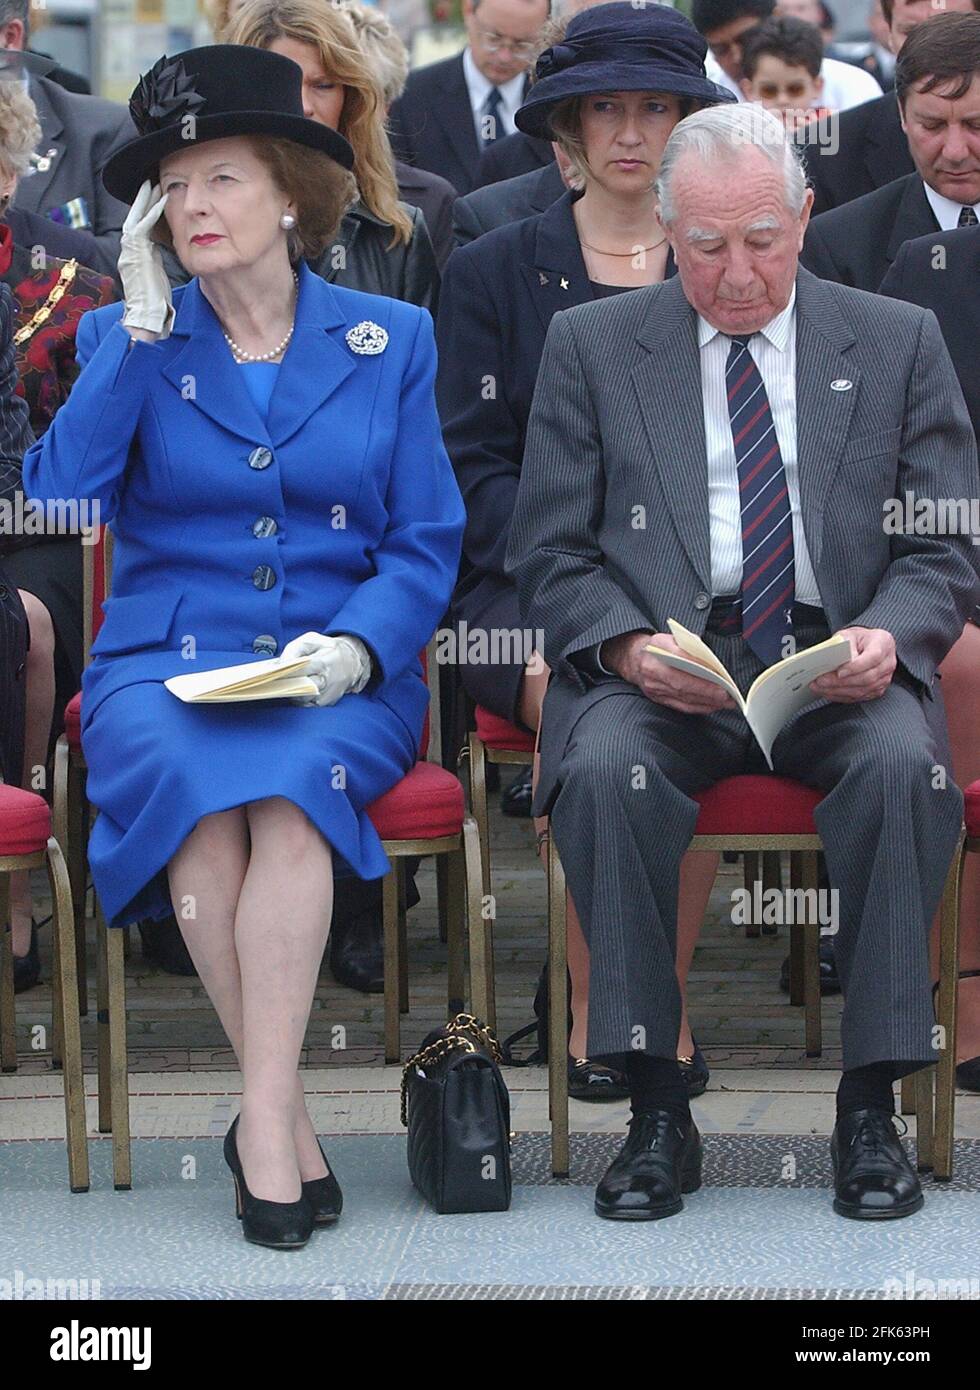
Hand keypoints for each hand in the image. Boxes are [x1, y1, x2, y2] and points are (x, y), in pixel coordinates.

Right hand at [118, 180, 174, 339]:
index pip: (139, 227)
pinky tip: (162, 200)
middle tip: (151, 182)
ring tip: (155, 185)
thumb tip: (159, 251)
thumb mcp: (155, 275)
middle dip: (142, 200)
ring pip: (136, 218)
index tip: (154, 198)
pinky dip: (153, 212)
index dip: (146, 212)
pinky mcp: (136, 253)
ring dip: (146, 201)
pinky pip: (144, 226)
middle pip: (134, 218)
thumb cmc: (154, 303)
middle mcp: (128, 251)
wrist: (145, 317)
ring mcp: (130, 251)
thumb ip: (155, 260)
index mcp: (133, 256)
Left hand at [280, 631, 372, 706]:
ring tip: (285, 685)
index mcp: (324, 661)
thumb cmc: (328, 649)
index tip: (272, 673)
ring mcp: (329, 694)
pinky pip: (309, 705)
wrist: (352, 660)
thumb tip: (280, 664)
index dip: (285, 672)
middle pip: (302, 689)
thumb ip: (293, 649)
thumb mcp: (311, 640)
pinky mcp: (328, 702)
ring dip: (292, 694)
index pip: (301, 670)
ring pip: (303, 700)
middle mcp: (328, 680)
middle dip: (286, 687)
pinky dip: (300, 700)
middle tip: (274, 682)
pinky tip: (296, 691)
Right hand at [600, 630, 737, 715]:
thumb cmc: (659, 647)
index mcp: (656, 647)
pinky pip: (680, 706)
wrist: (634, 658)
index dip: (698, 666)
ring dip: (706, 701)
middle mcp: (651, 668)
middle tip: (726, 694)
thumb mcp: (672, 637)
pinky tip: (712, 706)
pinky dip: (699, 707)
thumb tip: (708, 656)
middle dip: (706, 690)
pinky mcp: (657, 698)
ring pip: (682, 697)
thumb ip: (689, 643)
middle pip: (681, 682)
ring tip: (725, 701)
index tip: (717, 673)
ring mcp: (653, 687)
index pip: (678, 657)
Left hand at [809, 627, 894, 702]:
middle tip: (821, 680)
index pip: (873, 657)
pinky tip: (827, 692)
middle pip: (867, 677)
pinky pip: (860, 697)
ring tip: (819, 687)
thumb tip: (836, 660)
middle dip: (841, 681)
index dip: (856, 667)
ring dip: (838, 691)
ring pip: (862, 689)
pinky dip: (841, 696)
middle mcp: (888, 662)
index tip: (839, 672)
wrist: (867, 646)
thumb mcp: (849, 634)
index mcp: (883, 643)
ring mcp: (885, 678)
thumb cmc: (857, 639)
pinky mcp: (877, 690)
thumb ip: (844, 644)